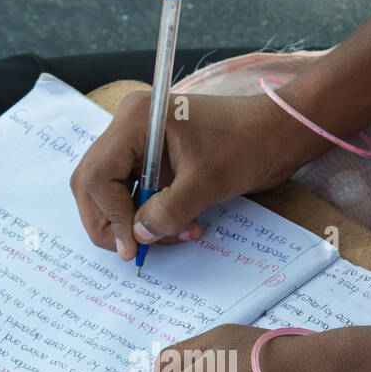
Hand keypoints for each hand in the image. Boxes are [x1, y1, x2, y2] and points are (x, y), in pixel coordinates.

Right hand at [70, 91, 317, 259]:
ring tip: (176, 234)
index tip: (132, 247)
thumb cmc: (247, 145)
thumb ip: (169, 212)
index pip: (98, 175)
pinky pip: (135, 195)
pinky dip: (151, 217)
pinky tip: (183, 227)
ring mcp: (139, 144)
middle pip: (93, 184)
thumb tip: (137, 237)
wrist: (277, 135)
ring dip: (136, 223)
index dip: (110, 216)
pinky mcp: (152, 160)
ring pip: (111, 194)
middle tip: (137, 251)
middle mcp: (130, 128)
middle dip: (114, 223)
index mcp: (136, 121)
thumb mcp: (207, 182)